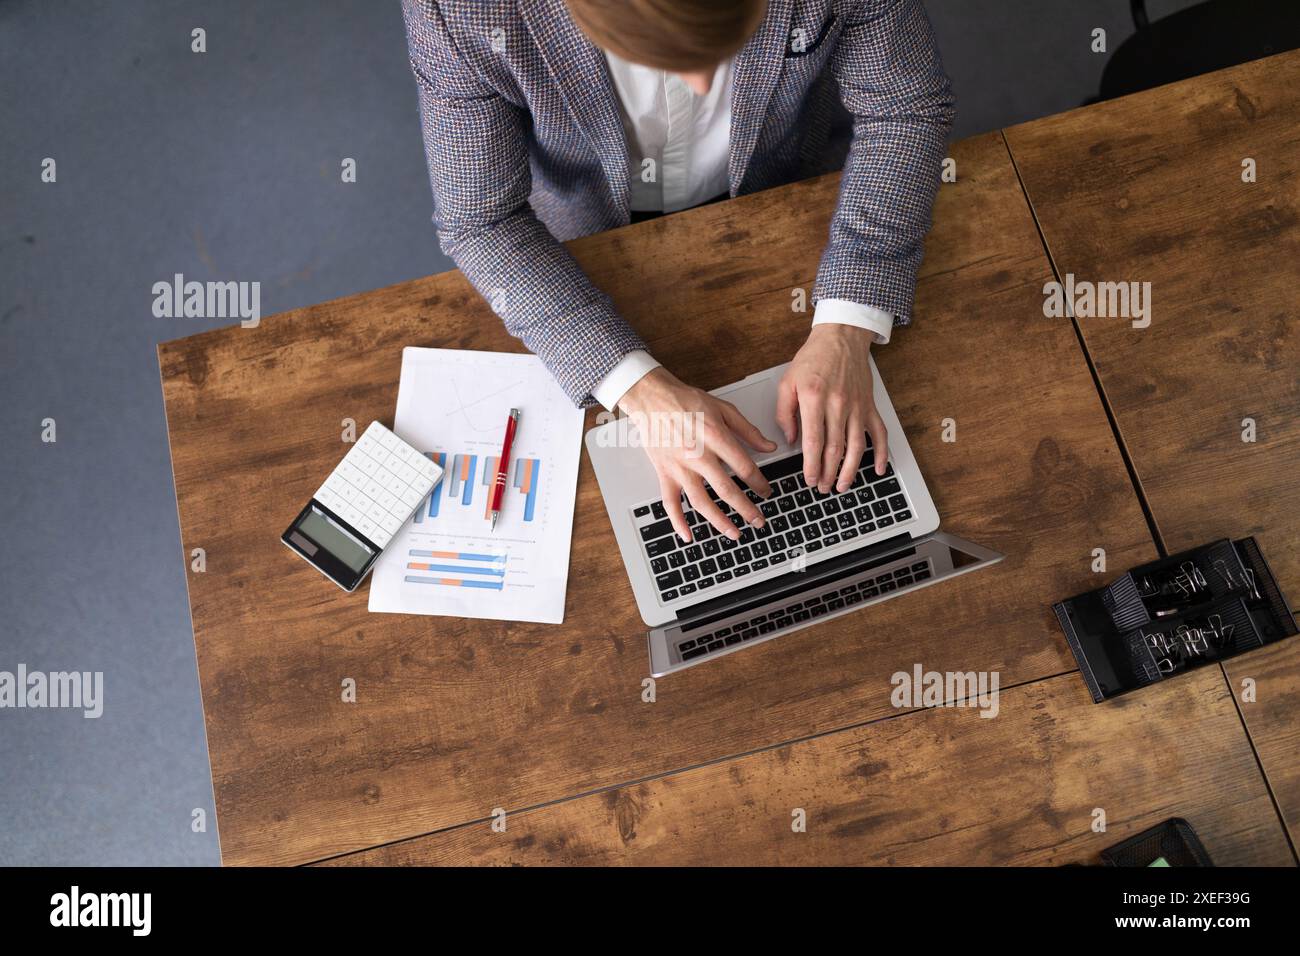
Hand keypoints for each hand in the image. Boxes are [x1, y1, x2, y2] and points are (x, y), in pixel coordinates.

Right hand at [618, 367, 776, 542]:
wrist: (652, 398)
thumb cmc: (685, 401)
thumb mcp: (723, 409)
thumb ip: (748, 430)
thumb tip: (768, 447)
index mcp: (715, 437)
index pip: (744, 467)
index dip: (759, 483)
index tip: (766, 492)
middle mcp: (697, 455)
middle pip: (726, 489)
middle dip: (746, 509)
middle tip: (758, 520)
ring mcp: (679, 467)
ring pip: (701, 501)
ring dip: (719, 521)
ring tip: (734, 533)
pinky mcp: (664, 473)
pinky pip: (670, 502)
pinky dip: (678, 521)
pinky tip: (688, 534)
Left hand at [776, 324, 888, 493]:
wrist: (842, 336)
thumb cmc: (813, 358)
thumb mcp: (787, 381)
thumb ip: (784, 412)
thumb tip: (790, 439)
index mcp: (814, 398)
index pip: (814, 441)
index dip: (811, 465)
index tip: (809, 479)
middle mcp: (838, 404)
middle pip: (835, 449)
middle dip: (827, 473)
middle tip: (821, 488)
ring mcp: (857, 407)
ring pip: (856, 447)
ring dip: (850, 471)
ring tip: (841, 486)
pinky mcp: (869, 406)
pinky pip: (879, 433)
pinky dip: (881, 453)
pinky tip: (878, 469)